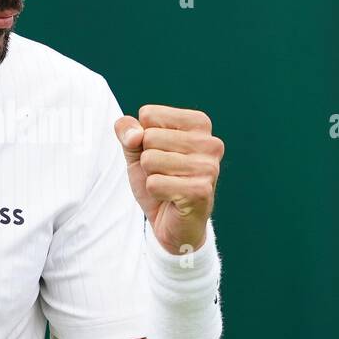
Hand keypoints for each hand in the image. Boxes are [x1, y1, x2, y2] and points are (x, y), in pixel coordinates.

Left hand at [115, 105, 223, 255]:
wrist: (173, 224)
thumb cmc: (159, 180)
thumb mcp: (136, 151)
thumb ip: (127, 132)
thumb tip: (134, 135)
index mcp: (199, 123)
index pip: (149, 114)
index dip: (143, 137)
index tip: (160, 153)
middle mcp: (210, 142)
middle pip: (149, 136)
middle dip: (146, 159)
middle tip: (164, 174)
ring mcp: (208, 167)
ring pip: (150, 159)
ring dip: (150, 176)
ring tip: (168, 185)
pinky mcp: (201, 190)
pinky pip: (155, 183)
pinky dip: (155, 192)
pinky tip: (171, 198)